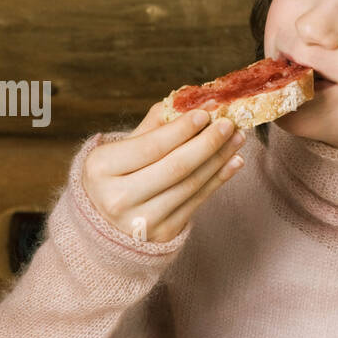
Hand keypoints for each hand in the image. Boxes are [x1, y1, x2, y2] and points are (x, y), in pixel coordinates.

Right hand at [81, 99, 245, 242]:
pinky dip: (219, 179)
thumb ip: (153, 127)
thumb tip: (191, 104)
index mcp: (101, 168)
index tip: (206, 112)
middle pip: (175, 167)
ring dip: (219, 159)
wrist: (105, 225)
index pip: (151, 146)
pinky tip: (233, 162)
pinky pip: (197, 201)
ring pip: (190, 184)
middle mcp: (117, 198)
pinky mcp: (163, 233)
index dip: (182, 129)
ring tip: (237, 139)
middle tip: (229, 124)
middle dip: (207, 142)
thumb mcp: (120, 150)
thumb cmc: (115, 177)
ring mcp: (141, 221)